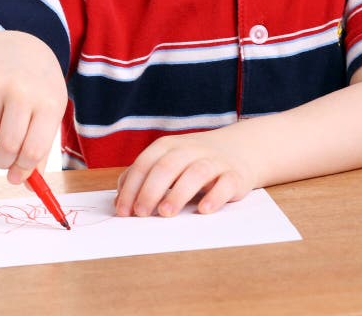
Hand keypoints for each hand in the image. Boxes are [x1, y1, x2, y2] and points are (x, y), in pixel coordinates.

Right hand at [0, 31, 66, 184]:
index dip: (22, 169)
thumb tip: (20, 184)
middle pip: (7, 146)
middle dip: (2, 160)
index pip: (33, 150)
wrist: (21, 49)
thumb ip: (39, 152)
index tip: (17, 174)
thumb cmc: (38, 91)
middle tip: (2, 157)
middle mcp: (23, 90)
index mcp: (49, 102)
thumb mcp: (49, 114)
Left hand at [114, 130, 255, 216]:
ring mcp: (215, 161)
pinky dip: (215, 196)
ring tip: (166, 212)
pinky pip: (226, 183)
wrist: (240, 149)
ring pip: (196, 172)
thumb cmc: (194, 162)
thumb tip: (120, 200)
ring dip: (179, 193)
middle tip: (141, 214)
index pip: (146, 163)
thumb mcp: (168, 161)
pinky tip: (204, 210)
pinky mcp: (235, 175)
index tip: (123, 211)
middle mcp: (191, 149)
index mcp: (170, 146)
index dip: (132, 187)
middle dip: (151, 190)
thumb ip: (144, 176)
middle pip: (168, 166)